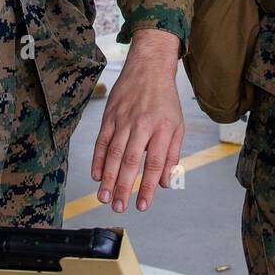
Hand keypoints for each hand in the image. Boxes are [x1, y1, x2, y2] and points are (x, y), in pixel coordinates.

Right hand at [91, 29, 183, 212]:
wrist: (148, 68)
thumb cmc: (165, 100)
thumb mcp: (177, 126)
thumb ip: (172, 155)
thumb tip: (166, 183)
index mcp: (163, 129)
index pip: (155, 163)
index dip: (148, 187)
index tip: (142, 205)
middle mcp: (142, 125)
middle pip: (131, 161)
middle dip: (123, 187)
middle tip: (118, 207)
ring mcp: (123, 120)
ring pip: (114, 153)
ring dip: (108, 178)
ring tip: (104, 197)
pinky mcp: (110, 116)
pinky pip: (102, 141)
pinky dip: (98, 159)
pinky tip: (97, 176)